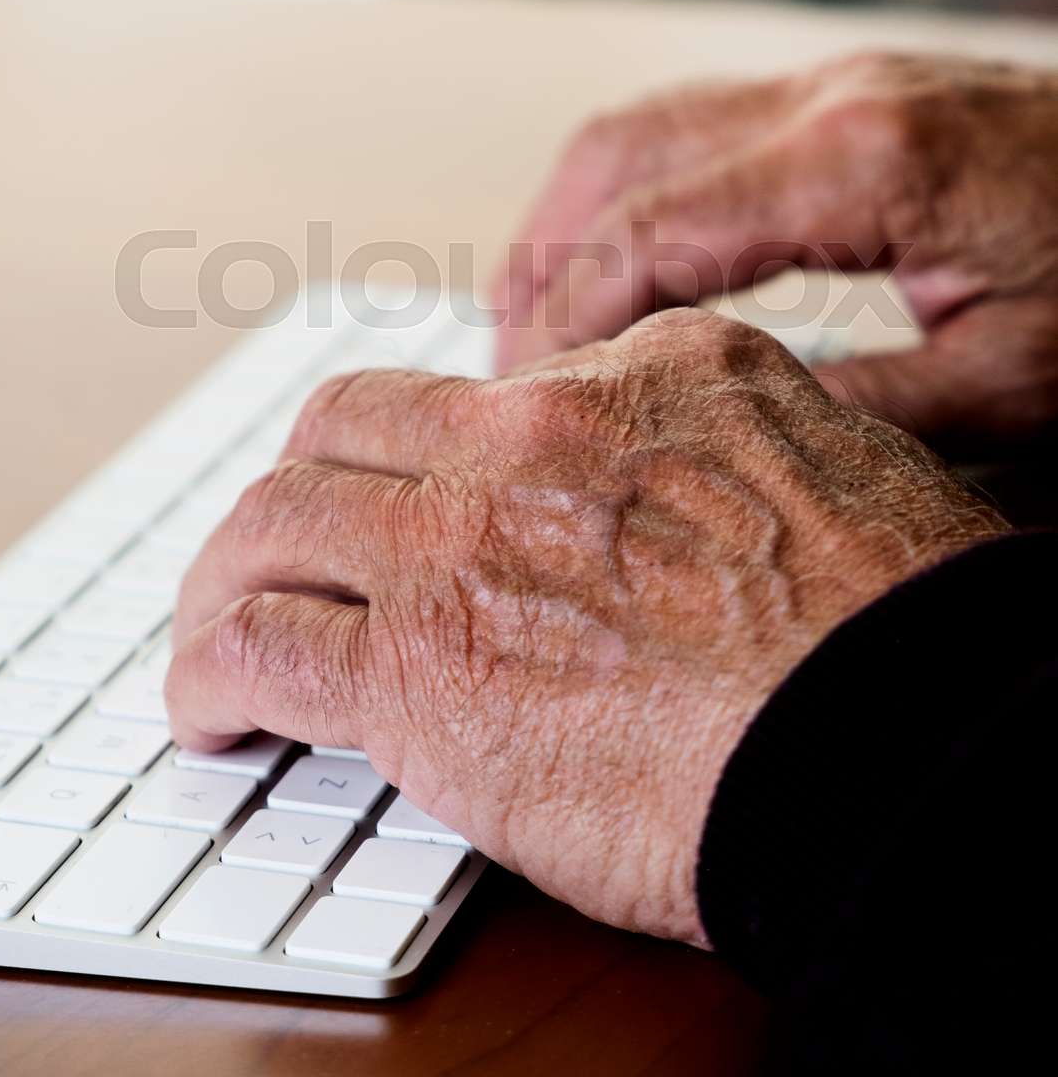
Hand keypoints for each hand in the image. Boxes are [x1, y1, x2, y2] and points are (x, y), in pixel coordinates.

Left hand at [166, 310, 1000, 941]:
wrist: (897, 733)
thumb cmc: (891, 620)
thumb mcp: (817, 451)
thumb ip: (709, 433)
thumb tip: (651, 463)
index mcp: (627, 376)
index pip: (467, 385)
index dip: (413, 445)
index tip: (397, 492)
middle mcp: (526, 436)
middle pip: (340, 432)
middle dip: (300, 489)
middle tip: (286, 545)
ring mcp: (459, 544)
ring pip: (271, 521)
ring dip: (229, 573)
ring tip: (218, 625)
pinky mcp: (415, 671)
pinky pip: (257, 647)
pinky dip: (211, 672)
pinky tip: (216, 708)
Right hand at [495, 52, 1057, 445]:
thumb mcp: (1009, 380)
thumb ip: (851, 406)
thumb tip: (716, 430)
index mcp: (866, 158)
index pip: (655, 229)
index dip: (570, 317)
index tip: (529, 395)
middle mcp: (833, 96)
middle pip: (620, 156)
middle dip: (542, 262)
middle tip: (506, 367)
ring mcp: (837, 84)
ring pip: (646, 127)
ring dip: (570, 219)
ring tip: (534, 319)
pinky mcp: (849, 97)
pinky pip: (696, 128)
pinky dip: (631, 196)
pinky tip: (624, 262)